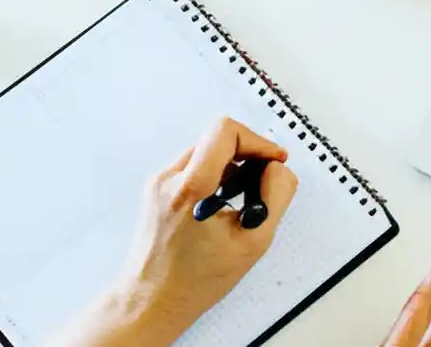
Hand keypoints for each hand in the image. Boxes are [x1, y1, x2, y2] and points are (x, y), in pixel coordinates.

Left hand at [50, 117, 298, 346]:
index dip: (258, 141)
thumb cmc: (197, 280)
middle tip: (262, 181)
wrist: (152, 299)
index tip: (272, 160)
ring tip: (241, 199)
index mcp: (191, 188)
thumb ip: (276, 197)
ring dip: (231, 166)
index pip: (225, 131)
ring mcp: (159, 182)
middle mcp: (169, 179)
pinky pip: (194, 166)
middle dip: (247, 154)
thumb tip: (278, 168)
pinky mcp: (157, 188)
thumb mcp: (254, 242)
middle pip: (217, 138)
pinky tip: (222, 205)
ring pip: (206, 151)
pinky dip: (215, 176)